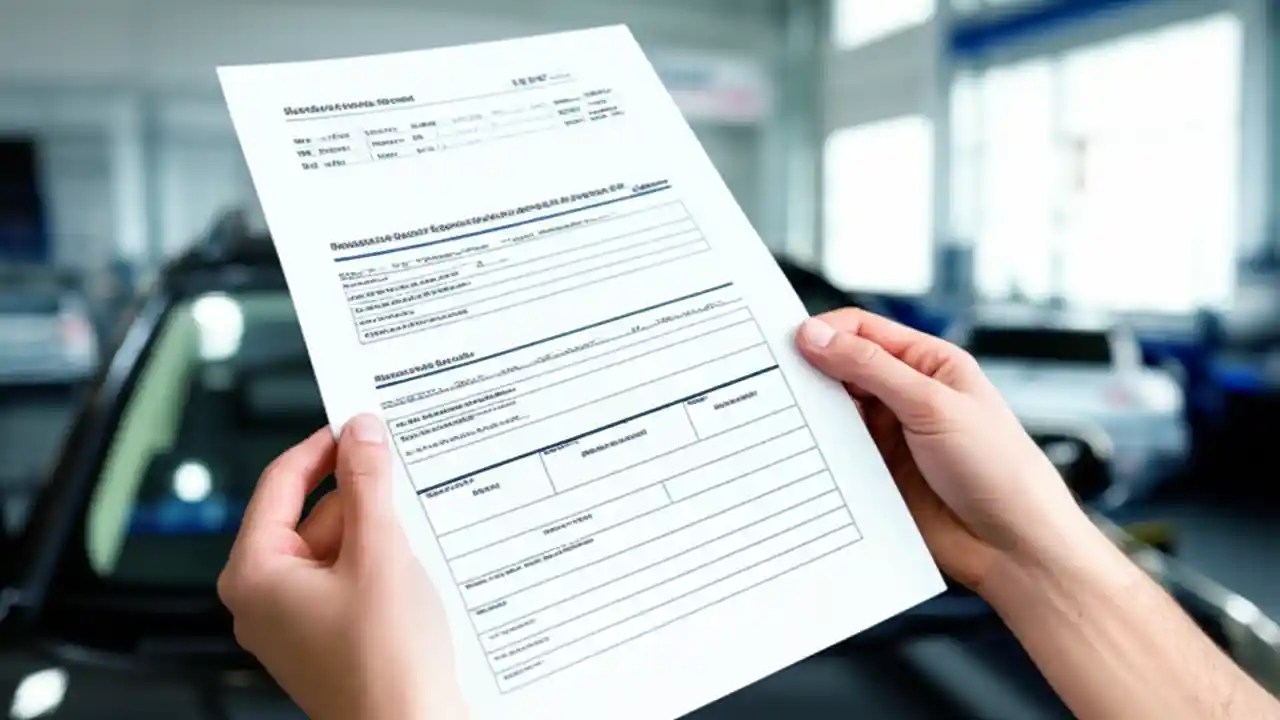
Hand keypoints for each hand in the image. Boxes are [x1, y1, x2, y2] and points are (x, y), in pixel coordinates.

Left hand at [218, 415, 465, 719]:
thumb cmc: (384, 665)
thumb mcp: (380, 553)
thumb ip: (368, 484)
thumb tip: (361, 431)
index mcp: (255, 575)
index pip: (280, 484)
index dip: (322, 446)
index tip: (358, 422)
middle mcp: (264, 598)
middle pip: (310, 514)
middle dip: (358, 494)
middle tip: (402, 471)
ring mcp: (295, 620)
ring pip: (335, 545)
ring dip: (375, 529)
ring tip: (416, 532)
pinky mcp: (327, 635)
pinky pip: (349, 576)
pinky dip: (379, 561)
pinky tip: (414, 562)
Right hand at [795, 309, 1090, 593]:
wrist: (1015, 547)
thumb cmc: (1000, 470)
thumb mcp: (932, 405)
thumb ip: (871, 368)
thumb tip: (818, 336)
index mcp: (930, 364)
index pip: (865, 331)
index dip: (826, 332)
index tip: (789, 345)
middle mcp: (908, 396)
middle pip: (844, 370)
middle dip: (812, 373)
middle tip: (777, 383)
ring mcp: (892, 436)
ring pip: (836, 414)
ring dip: (814, 416)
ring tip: (787, 421)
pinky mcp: (879, 474)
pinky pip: (837, 455)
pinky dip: (819, 452)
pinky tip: (803, 455)